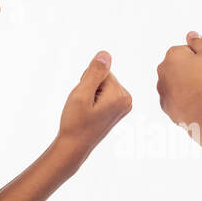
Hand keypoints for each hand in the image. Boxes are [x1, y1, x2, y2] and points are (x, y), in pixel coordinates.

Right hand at [56, 51, 132, 168]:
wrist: (74, 146)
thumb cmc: (76, 121)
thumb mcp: (82, 94)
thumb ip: (95, 73)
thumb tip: (106, 55)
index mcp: (121, 95)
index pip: (101, 71)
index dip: (87, 81)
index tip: (84, 100)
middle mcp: (127, 99)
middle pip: (104, 77)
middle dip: (90, 86)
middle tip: (84, 106)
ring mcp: (124, 105)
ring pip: (102, 85)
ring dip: (90, 93)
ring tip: (87, 111)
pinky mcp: (118, 109)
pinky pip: (103, 93)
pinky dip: (93, 99)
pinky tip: (91, 113)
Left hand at [156, 31, 201, 125]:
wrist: (199, 111)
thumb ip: (199, 42)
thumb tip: (190, 34)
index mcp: (172, 54)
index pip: (188, 52)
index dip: (200, 60)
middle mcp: (162, 69)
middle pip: (181, 67)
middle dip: (191, 72)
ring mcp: (161, 87)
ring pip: (177, 83)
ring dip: (186, 86)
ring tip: (199, 94)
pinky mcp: (163, 103)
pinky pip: (175, 98)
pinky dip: (183, 100)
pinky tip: (193, 103)